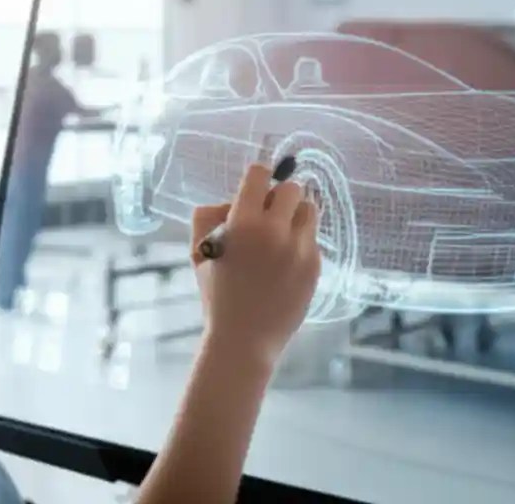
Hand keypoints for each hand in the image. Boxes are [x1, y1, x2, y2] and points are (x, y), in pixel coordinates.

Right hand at [189, 163, 321, 366]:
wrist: (244, 339)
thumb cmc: (217, 295)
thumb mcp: (199, 252)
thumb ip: (209, 216)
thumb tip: (232, 200)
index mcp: (243, 223)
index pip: (260, 174)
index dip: (257, 177)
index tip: (255, 189)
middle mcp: (275, 231)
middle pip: (291, 188)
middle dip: (279, 196)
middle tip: (269, 214)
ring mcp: (300, 249)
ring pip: (310, 209)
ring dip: (296, 215)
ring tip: (282, 233)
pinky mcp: (315, 265)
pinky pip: (313, 238)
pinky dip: (301, 242)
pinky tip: (286, 261)